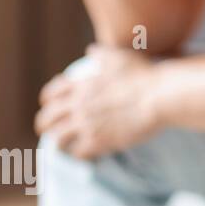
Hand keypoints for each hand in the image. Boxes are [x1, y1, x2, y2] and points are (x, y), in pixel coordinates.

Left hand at [35, 44, 163, 159]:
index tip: (49, 104)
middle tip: (48, 130)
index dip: (47, 100)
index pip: (52, 94)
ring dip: (58, 142)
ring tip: (62, 147)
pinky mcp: (98, 141)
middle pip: (47, 119)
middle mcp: (78, 105)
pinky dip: (78, 154)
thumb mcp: (119, 57)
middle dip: (44, 125)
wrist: (160, 98)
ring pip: (58, 139)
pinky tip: (84, 153)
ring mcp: (86, 124)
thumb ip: (101, 54)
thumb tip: (90, 51)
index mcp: (81, 85)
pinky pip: (78, 153)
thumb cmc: (143, 75)